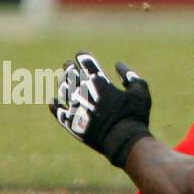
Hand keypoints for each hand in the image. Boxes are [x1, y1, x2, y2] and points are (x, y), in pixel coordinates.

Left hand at [50, 53, 152, 167]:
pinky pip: (57, 111)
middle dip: (69, 67)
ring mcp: (75, 107)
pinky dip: (54, 105)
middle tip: (69, 65)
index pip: (86, 62)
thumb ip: (130, 76)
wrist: (123, 140)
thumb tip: (119, 65)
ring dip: (63, 83)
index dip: (83, 56)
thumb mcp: (140, 91)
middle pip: (71, 74)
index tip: (81, 53)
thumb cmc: (134, 114)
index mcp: (100, 82)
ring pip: (63, 90)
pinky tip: (52, 101)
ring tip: (64, 80)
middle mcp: (83, 92)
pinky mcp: (70, 122)